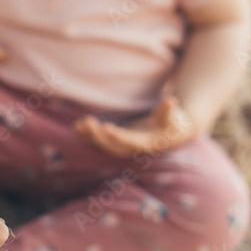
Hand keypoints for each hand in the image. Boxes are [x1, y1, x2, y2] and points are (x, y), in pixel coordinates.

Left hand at [74, 96, 195, 157]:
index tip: (105, 127)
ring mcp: (122, 148)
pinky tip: (77, 126)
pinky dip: (87, 137)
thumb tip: (171, 101)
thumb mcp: (174, 116)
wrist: (170, 135)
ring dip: (89, 137)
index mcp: (145, 143)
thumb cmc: (173, 123)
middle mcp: (132, 149)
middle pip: (111, 146)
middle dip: (98, 136)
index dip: (117, 136)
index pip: (128, 141)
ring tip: (79, 124)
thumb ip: (168, 111)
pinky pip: (99, 144)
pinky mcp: (116, 144)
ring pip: (102, 147)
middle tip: (88, 121)